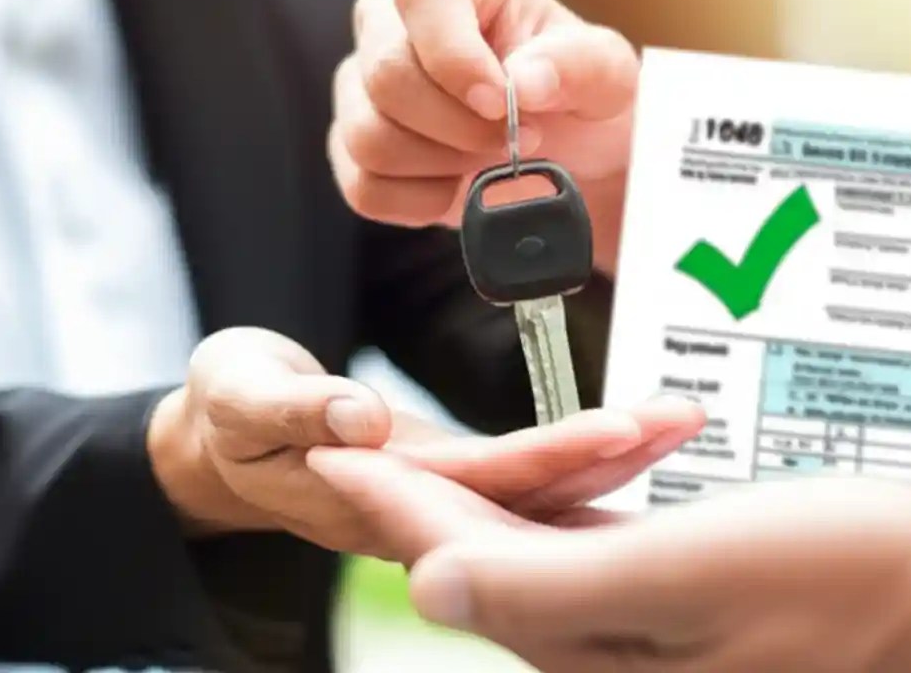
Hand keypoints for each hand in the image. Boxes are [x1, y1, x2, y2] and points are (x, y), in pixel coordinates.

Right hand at [145, 327, 703, 556]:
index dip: (553, 456)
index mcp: (377, 499)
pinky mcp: (453, 482)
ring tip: (680, 419)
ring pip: (542, 489)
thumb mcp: (240, 396)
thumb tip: (358, 419)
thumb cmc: (227, 414)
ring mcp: (442, 503)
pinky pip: (529, 475)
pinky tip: (635, 440)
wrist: (226, 440)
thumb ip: (296, 408)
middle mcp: (425, 514)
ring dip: (613, 458)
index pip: (483, 482)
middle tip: (684, 417)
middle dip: (613, 458)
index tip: (622, 428)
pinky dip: (583, 457)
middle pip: (534, 494)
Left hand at [309, 452, 910, 672]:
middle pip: (471, 551)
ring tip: (416, 445)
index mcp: (578, 631)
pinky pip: (576, 539)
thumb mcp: (678, 579)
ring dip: (462, 492)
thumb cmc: (827, 585)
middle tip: (351, 435)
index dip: (383, 496)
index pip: (450, 553)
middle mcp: (592, 633)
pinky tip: (533, 475)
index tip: (324, 442)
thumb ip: (545, 584)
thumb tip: (426, 584)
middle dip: (407, 493)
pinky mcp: (669, 590)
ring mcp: (631, 614)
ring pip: (517, 544)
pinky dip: (538, 498)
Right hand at [330, 0, 637, 274]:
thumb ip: (577, 66)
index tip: (500, 101)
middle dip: (458, 128)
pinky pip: (365, 188)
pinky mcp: (354, 151)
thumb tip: (524, 81)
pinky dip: (420, 202)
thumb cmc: (578, 100)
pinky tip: (456, 189)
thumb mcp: (606, 75)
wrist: (571, 160)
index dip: (454, 55)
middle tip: (516, 141)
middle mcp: (392, 27)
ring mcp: (364, 90)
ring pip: (369, 137)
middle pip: (387, 76)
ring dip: (442, 167)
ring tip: (488, 162)